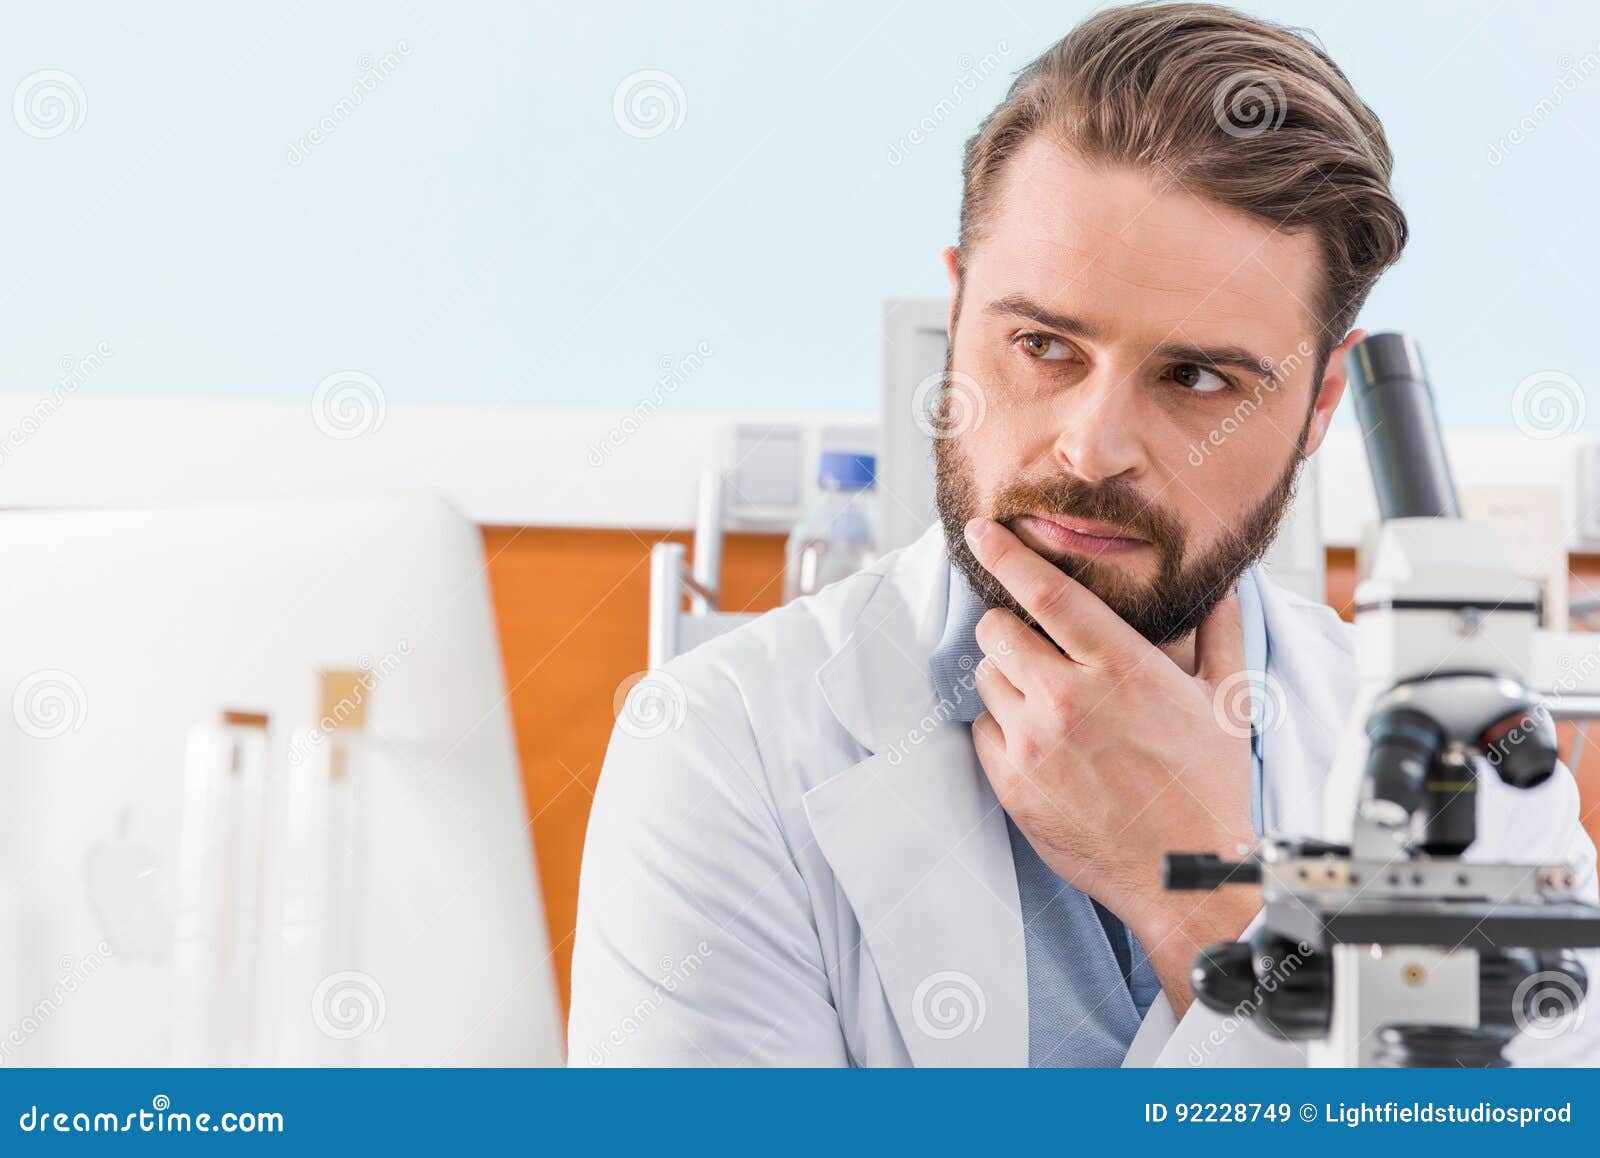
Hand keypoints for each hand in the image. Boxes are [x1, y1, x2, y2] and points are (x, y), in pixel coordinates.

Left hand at [963, 517, 1258, 1010]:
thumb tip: (1224, 589)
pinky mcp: (1013, 783)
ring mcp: (1035, 743)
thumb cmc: (1210, 787)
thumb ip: (1219, 635)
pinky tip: (1040, 742)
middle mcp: (1070, 698)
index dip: (1006, 554)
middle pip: (998, 630)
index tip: (982, 531)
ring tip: (1047, 700)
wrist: (1187, 873)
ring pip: (986, 677)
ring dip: (1007, 677)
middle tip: (1032, 642)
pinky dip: (1002, 727)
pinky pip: (982, 730)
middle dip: (1008, 626)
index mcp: (1121, 666)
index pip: (1046, 592)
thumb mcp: (1226, 701)